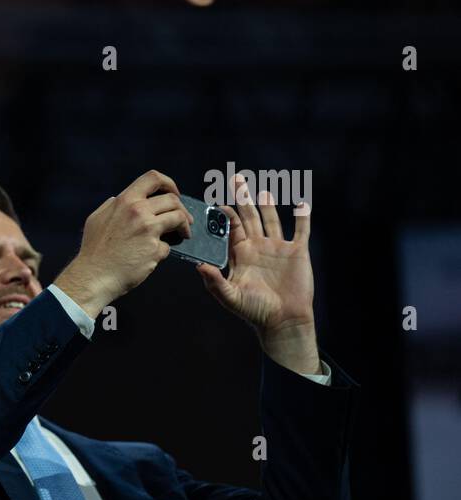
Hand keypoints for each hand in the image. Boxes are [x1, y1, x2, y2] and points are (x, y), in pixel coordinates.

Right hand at [55, 170, 193, 316]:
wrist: (93, 276)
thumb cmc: (93, 251)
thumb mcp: (96, 219)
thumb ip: (111, 206)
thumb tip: (120, 200)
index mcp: (125, 201)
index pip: (154, 178)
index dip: (169, 184)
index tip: (174, 193)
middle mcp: (138, 212)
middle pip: (172, 200)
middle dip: (182, 209)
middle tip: (184, 220)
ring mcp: (148, 230)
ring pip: (178, 219)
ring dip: (184, 226)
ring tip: (182, 234)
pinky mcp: (155, 249)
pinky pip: (168, 246)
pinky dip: (163, 250)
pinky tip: (155, 255)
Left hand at [196, 175, 319, 373]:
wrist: (282, 320)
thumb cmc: (255, 311)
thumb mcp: (230, 297)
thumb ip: (215, 281)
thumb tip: (198, 266)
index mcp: (241, 254)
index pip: (231, 228)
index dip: (226, 214)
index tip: (220, 201)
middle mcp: (258, 247)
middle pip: (250, 217)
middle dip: (243, 198)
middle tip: (236, 179)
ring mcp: (278, 248)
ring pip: (272, 219)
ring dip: (268, 204)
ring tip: (263, 189)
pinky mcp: (297, 252)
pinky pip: (301, 230)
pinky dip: (302, 217)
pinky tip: (301, 204)